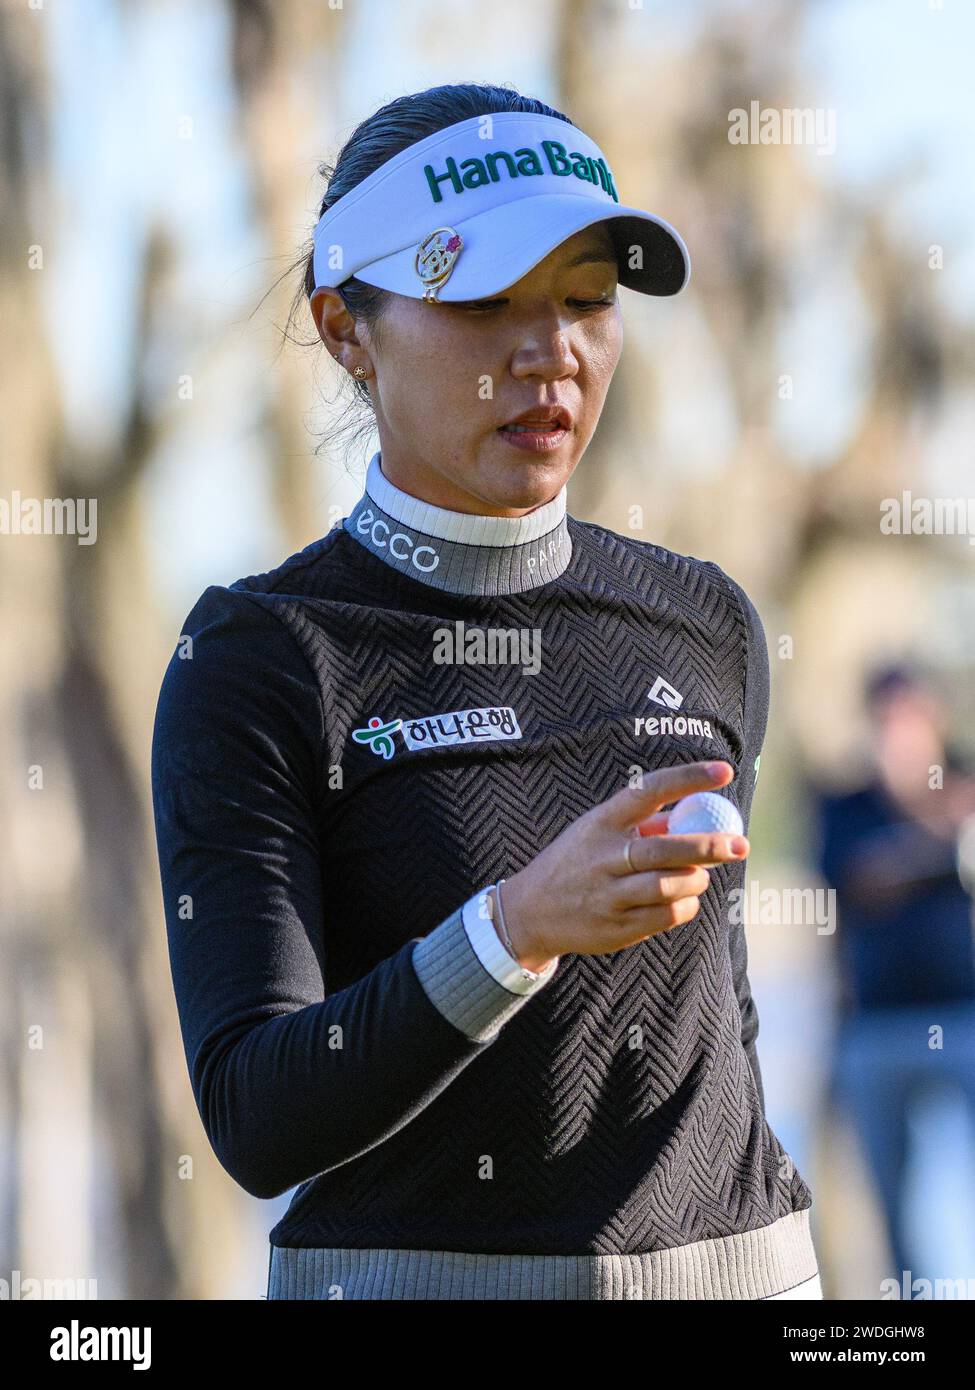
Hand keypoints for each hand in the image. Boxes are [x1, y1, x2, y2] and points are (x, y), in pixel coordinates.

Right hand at [499, 760, 748, 971]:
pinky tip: (683, 900)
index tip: (723, 771)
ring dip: (696, 881)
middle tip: (741, 845)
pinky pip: (667, 916)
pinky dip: (685, 906)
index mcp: (601, 822)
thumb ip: (644, 823)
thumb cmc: (577, 862)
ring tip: (700, 877)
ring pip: (670, 886)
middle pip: (664, 848)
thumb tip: (698, 811)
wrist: (530, 913)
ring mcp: (608, 895)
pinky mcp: (616, 928)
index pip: (648, 791)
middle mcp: (603, 856)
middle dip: (708, 846)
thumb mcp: (598, 831)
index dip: (688, 779)